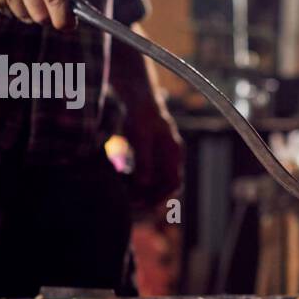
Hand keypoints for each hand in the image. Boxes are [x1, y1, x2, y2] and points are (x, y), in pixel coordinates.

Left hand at [124, 94, 183, 216]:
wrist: (135, 93)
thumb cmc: (138, 112)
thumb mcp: (140, 134)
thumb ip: (144, 159)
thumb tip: (144, 183)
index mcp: (174, 151)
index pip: (173, 183)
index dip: (159, 196)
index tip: (139, 203)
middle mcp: (172, 154)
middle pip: (167, 186)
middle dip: (151, 197)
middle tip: (131, 205)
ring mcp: (164, 154)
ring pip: (159, 181)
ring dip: (145, 191)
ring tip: (127, 197)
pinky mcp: (152, 152)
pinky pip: (150, 173)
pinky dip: (139, 181)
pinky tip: (124, 182)